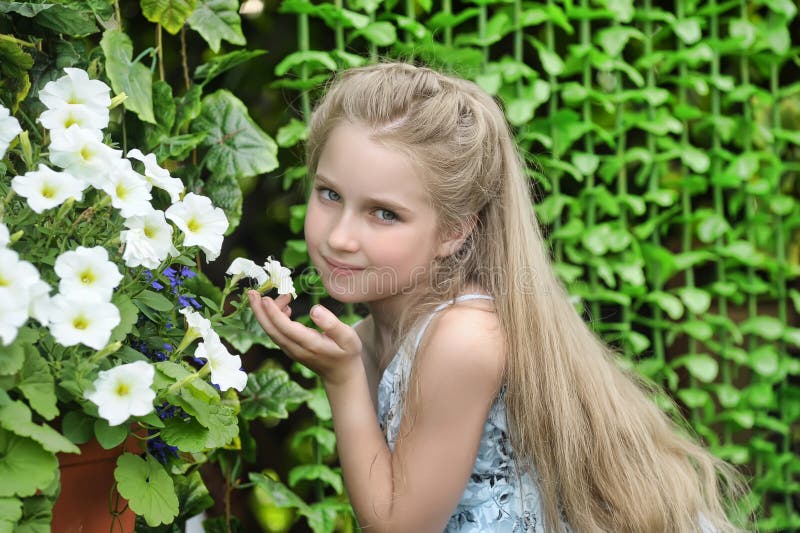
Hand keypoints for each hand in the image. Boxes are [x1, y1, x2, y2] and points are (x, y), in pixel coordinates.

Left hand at [248, 291, 363, 384]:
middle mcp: (295, 348)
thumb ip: (332, 324)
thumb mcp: (348, 338)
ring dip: (267, 312)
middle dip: (259, 311)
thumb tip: (315, 309)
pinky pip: (276, 332)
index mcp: (309, 344)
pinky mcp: (289, 348)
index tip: (265, 298)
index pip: (285, 328)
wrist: (341, 375)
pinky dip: (274, 318)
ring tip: (284, 295)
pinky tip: (285, 307)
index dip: (273, 313)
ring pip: (272, 330)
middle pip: (271, 330)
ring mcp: (290, 349)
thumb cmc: (346, 353)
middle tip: (251, 292)